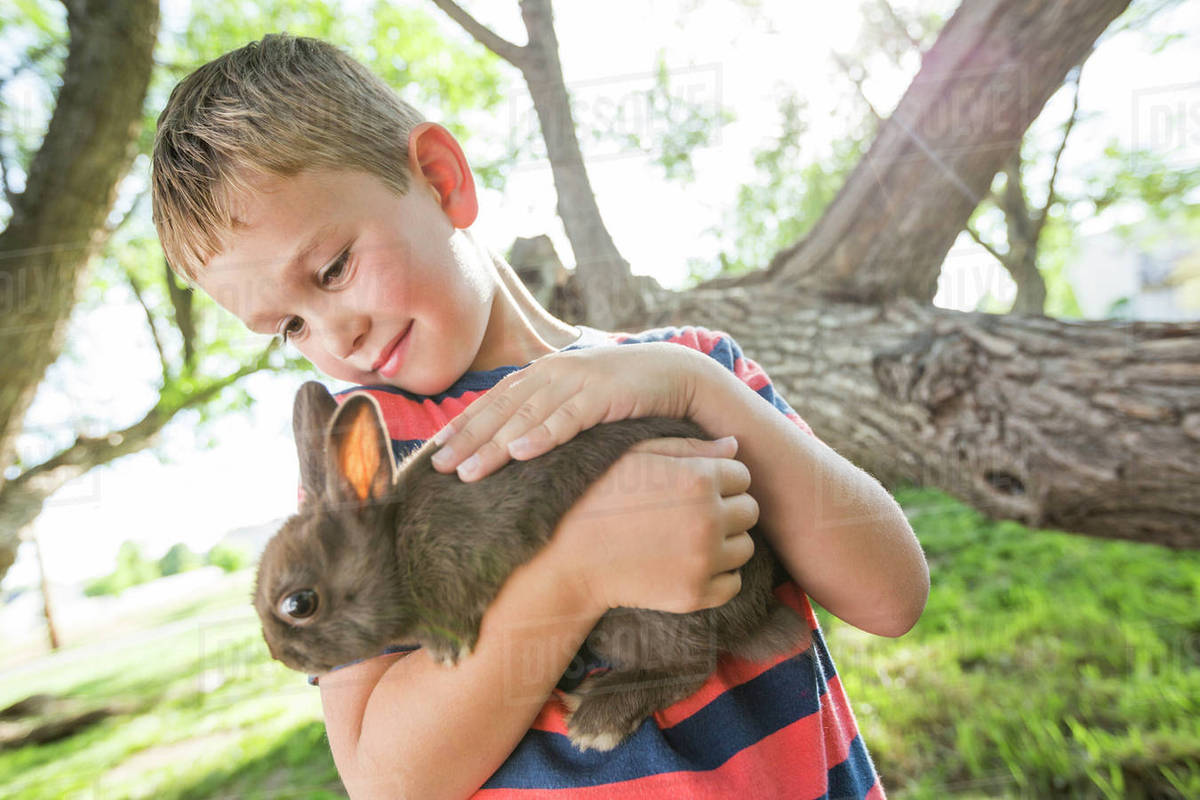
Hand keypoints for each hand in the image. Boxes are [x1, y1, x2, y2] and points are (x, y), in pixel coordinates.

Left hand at [429, 344, 709, 481]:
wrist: (678, 374)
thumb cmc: (625, 393)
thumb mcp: (579, 400)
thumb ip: (548, 413)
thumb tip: (513, 444)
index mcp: (543, 373)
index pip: (493, 401)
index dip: (462, 425)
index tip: (433, 452)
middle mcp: (553, 372)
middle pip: (501, 409)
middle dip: (466, 439)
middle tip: (437, 469)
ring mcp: (578, 380)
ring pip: (527, 416)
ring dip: (494, 445)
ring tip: (467, 473)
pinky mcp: (605, 393)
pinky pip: (568, 418)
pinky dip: (543, 435)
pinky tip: (520, 453)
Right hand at [544, 435, 758, 615]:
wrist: (566, 557)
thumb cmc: (597, 495)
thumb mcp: (636, 455)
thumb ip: (688, 446)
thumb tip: (735, 445)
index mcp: (697, 478)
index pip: (742, 475)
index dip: (718, 478)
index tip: (692, 486)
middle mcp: (708, 519)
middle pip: (749, 510)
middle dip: (726, 508)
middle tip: (691, 513)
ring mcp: (703, 561)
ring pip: (745, 547)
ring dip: (725, 542)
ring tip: (688, 538)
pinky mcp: (694, 594)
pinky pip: (732, 583)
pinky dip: (718, 576)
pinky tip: (689, 564)